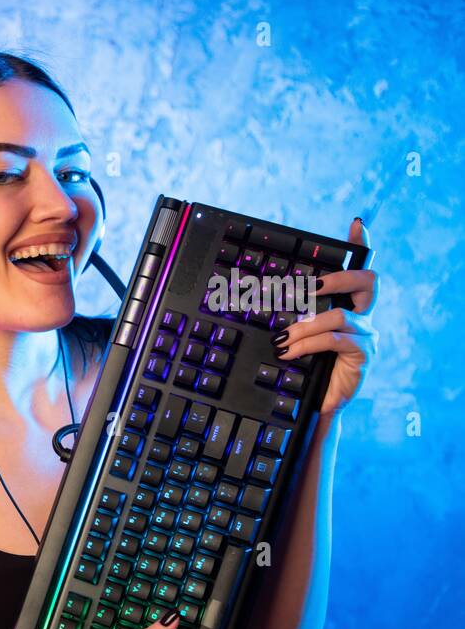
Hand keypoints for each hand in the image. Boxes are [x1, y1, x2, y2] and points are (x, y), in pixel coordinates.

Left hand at [276, 217, 379, 415]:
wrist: (316, 406)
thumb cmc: (306, 369)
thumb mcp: (296, 339)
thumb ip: (289, 319)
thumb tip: (261, 299)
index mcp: (347, 306)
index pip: (359, 270)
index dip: (362, 245)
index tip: (356, 222)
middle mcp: (362, 316)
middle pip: (367, 281)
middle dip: (339, 278)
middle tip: (312, 285)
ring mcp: (365, 335)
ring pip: (339, 316)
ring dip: (306, 326)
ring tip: (282, 339)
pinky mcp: (363, 355)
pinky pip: (336, 340)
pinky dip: (308, 344)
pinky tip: (289, 351)